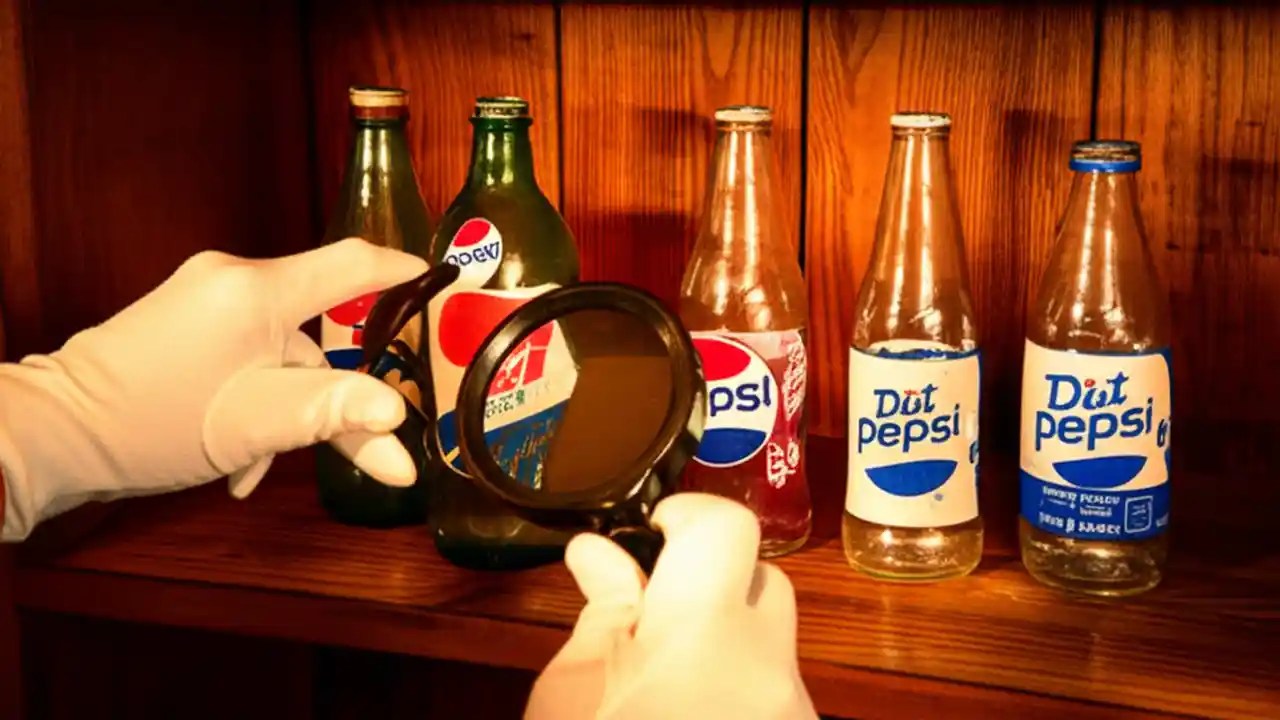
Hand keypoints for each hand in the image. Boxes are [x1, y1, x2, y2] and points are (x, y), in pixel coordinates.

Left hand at [0, 238, 426, 540]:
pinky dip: (254, 398)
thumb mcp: (257, 424)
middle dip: (326, 393)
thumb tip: (399, 421)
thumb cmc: (149, 424)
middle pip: (317, 329)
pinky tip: (236, 453)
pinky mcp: (187, 317)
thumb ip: (335, 416)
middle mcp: (232, 279)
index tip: (444, 281)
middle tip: (351, 447)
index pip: (354, 264)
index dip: (405, 273)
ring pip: (281, 351)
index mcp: (255, 290)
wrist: (55, 434)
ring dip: (283, 407)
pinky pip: (248, 353)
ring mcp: (205, 297)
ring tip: (254, 462)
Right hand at [525, 493, 817, 719]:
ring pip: (770, 643)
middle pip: (762, 583)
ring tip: (665, 681)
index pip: (729, 525)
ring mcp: (793, 709)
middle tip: (655, 618)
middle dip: (713, 585)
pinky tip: (693, 710)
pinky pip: (772, 690)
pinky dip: (737, 688)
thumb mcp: (568, 694)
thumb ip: (600, 614)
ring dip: (725, 643)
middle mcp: (770, 668)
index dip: (688, 516)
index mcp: (706, 633)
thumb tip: (601, 555)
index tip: (652, 537)